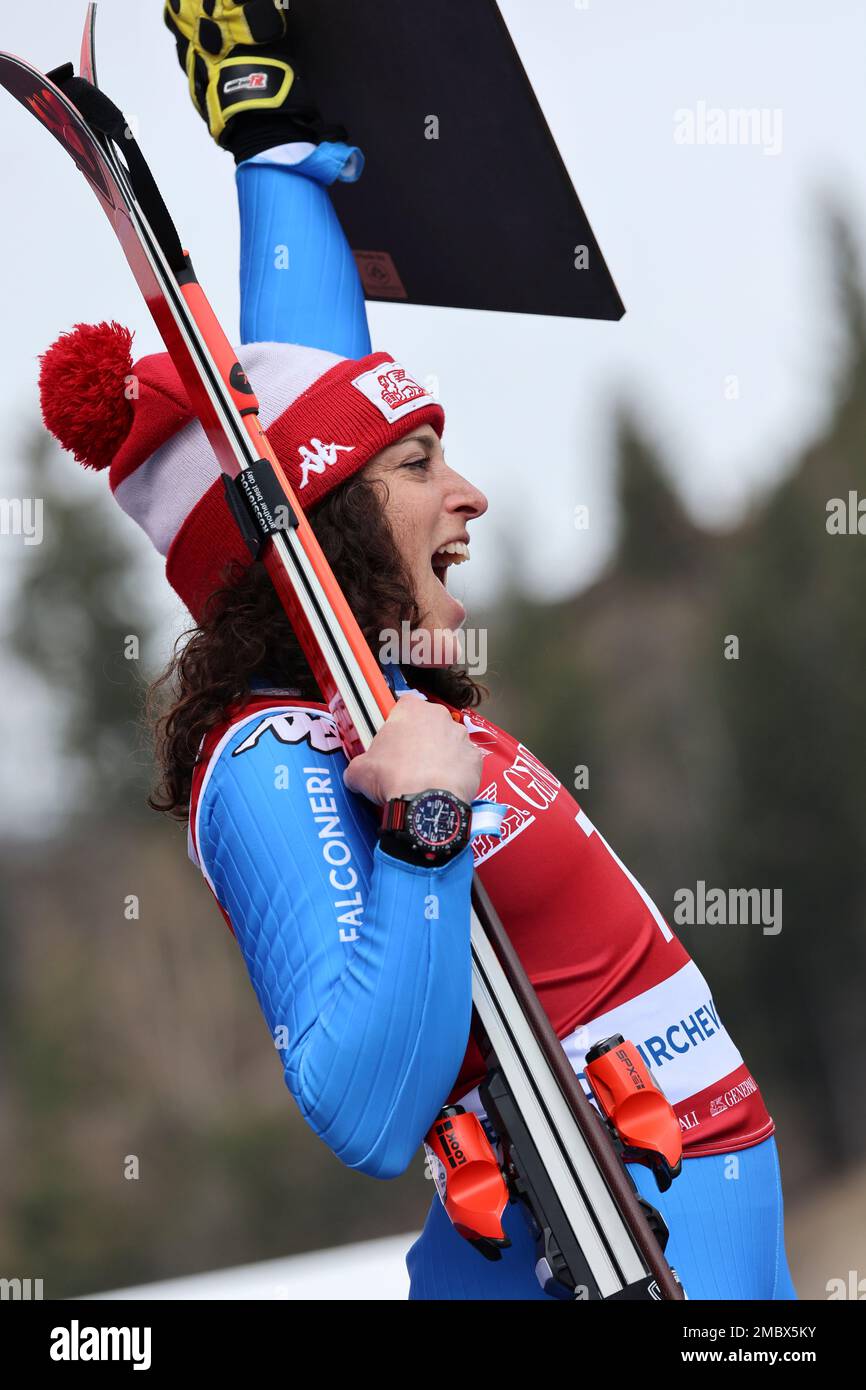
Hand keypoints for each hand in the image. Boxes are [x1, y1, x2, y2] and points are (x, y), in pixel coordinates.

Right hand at [342, 694, 482, 806]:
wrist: (425, 802)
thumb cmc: (392, 778)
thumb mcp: (359, 771)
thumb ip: (358, 766)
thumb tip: (355, 775)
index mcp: (411, 709)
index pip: (403, 706)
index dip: (397, 724)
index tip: (392, 741)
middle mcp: (439, 716)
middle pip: (428, 722)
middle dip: (420, 738)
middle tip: (407, 762)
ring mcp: (460, 736)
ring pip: (448, 741)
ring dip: (439, 754)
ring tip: (426, 777)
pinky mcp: (475, 757)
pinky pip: (464, 761)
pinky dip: (456, 771)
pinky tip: (444, 785)